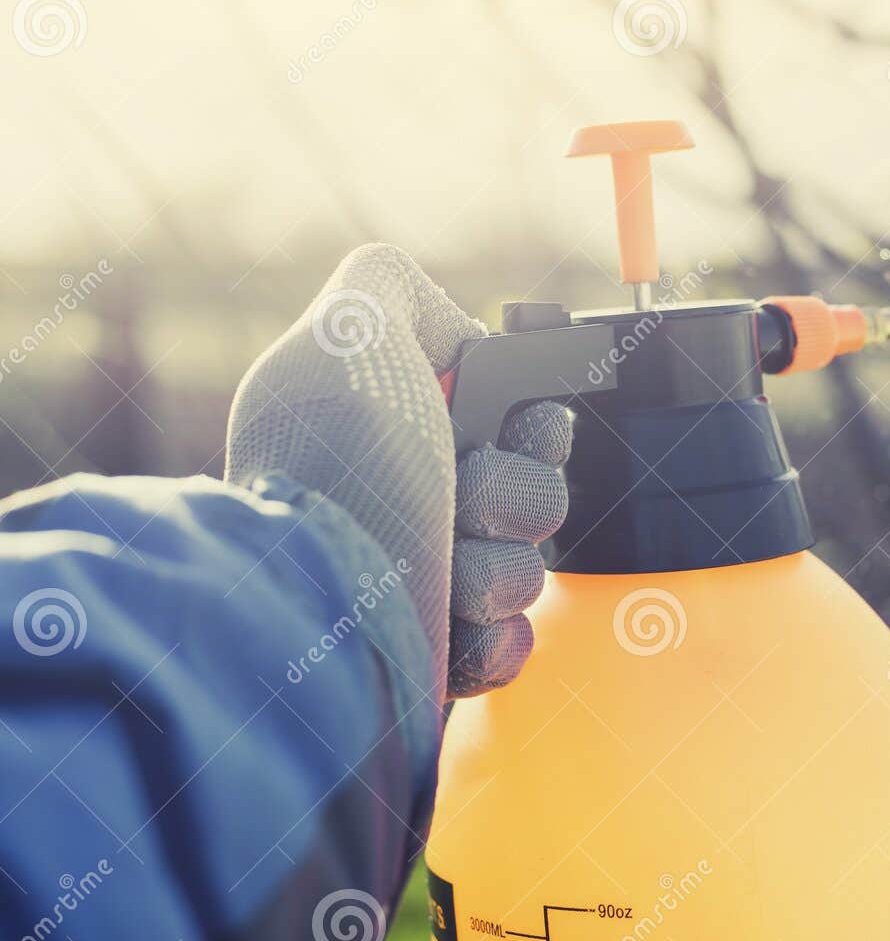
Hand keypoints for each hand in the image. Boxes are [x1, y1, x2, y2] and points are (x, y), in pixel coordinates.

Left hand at [225, 243, 568, 697]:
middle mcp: (419, 497)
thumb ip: (387, 287)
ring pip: (529, 572)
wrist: (298, 610)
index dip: (536, 429)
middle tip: (457, 503)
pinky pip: (513, 642)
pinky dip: (495, 639)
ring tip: (439, 577)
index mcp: (409, 429)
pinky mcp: (434, 652)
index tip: (507, 432)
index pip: (526, 422)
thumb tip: (443, 323)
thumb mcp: (345, 337)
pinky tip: (454, 626)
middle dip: (514, 500)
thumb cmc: (328, 472)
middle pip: (540, 494)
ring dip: (499, 574)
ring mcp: (428, 578)